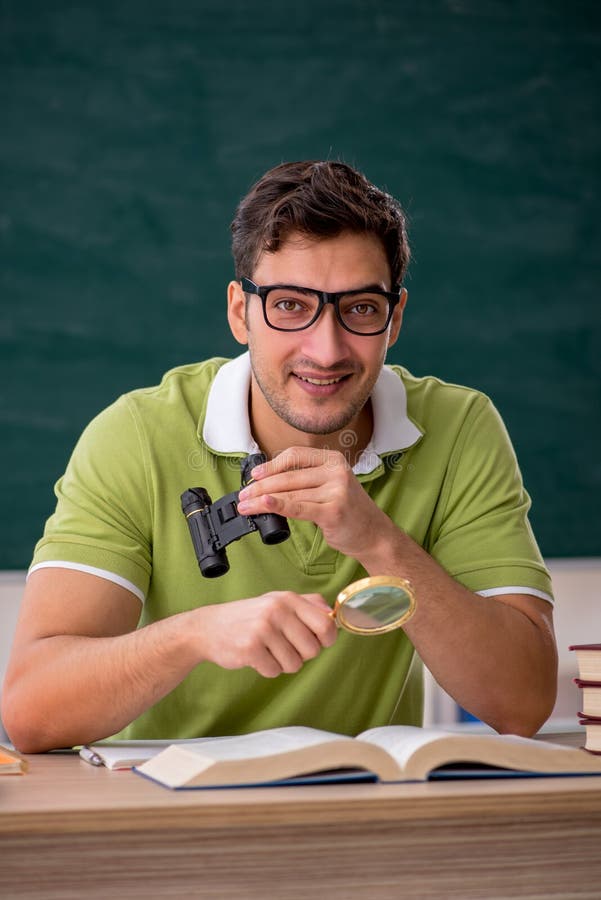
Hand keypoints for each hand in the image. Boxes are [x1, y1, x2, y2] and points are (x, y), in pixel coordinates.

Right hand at [195, 591, 336, 677]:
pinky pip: (274, 671)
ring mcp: (263, 629)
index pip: (326, 625)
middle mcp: (277, 611)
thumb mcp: (276, 601)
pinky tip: (256, 656)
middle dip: (301, 655)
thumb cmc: (248, 616)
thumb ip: (307, 604)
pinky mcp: (250, 648)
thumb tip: (332, 613)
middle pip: (312, 650)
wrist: (208, 627)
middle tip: (284, 646)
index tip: (315, 641)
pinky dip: (267, 669)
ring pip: (294, 664)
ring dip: (283, 663)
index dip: (326, 639)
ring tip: (268, 651)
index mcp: (288, 599)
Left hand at [236, 446, 394, 561]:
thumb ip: (306, 480)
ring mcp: (336, 490)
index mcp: (333, 460)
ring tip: (245, 507)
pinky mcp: (333, 511)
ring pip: (289, 494)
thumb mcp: (331, 486)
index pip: (294, 456)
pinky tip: (263, 505)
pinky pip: (298, 507)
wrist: (374, 534)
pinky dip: (278, 506)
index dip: (271, 465)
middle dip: (260, 487)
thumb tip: (267, 484)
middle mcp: (336, 472)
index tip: (254, 476)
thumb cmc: (349, 511)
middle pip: (288, 476)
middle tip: (242, 495)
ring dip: (262, 501)